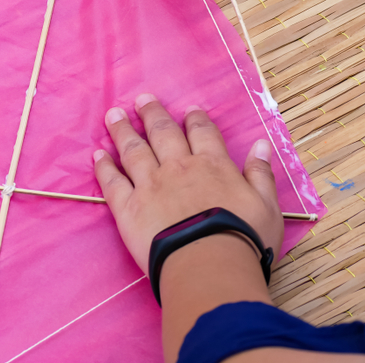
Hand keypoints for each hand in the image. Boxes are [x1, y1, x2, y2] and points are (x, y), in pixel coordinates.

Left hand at [93, 93, 282, 274]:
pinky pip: (112, 181)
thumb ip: (261, 173)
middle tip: (142, 99)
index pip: (202, 133)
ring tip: (113, 115)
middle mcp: (178, 168)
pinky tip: (98, 155)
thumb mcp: (266, 205)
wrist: (209, 265)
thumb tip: (262, 145)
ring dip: (123, 130)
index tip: (189, 110)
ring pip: (133, 150)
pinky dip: (104, 167)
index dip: (195, 119)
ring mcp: (150, 185)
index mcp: (212, 165)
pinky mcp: (128, 207)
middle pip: (162, 132)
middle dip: (152, 113)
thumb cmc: (244, 238)